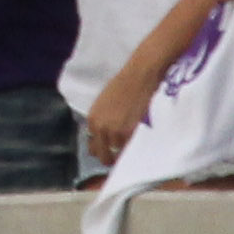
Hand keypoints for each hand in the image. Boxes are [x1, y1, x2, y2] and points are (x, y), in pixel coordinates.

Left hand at [85, 52, 161, 167]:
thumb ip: (102, 123)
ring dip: (126, 154)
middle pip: (104, 157)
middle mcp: (101, 129)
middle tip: (124, 155)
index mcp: (92, 121)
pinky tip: (141, 146)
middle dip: (112, 158)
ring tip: (135, 149)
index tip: (112, 151)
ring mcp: (117, 133)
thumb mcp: (104, 105)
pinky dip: (136, 151)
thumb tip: (104, 140)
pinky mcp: (132, 134)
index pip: (93, 147)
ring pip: (119, 156)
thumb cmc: (125, 86)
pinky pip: (132, 152)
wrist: (141, 76)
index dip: (103, 150)